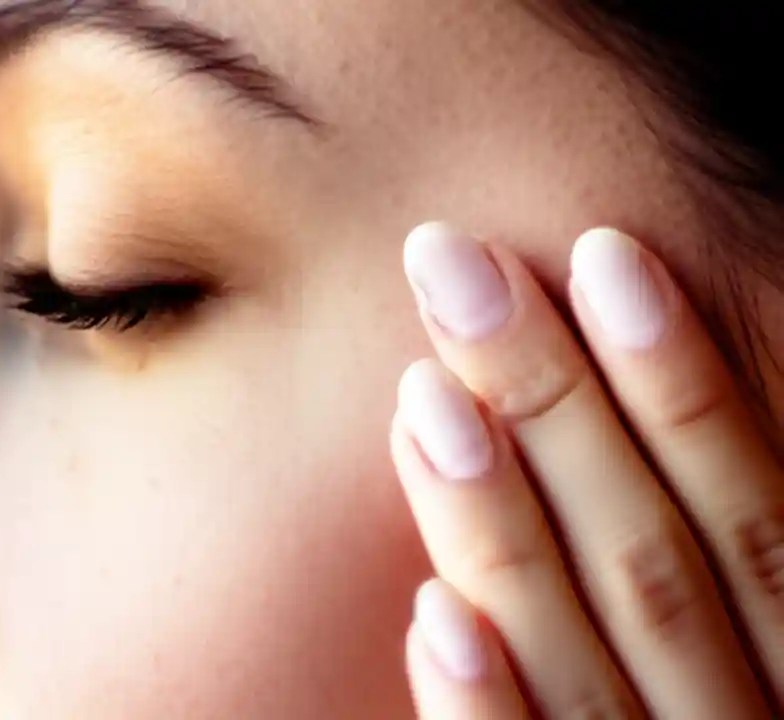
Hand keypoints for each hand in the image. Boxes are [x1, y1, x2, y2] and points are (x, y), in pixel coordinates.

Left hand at [389, 224, 782, 717]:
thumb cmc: (693, 694)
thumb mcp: (738, 629)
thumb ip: (702, 551)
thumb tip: (647, 397)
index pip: (755, 517)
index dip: (686, 381)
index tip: (600, 250)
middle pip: (651, 558)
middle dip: (555, 400)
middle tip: (449, 262)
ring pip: (587, 662)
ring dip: (501, 526)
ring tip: (421, 392)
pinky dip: (488, 709)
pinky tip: (430, 615)